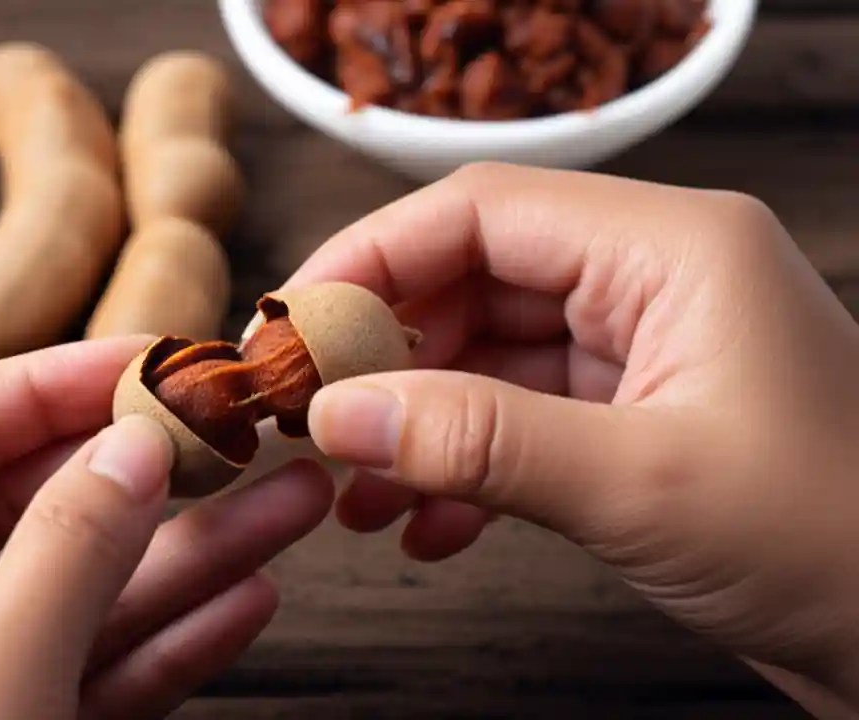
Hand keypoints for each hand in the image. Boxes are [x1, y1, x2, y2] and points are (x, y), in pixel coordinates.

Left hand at [0, 337, 332, 719]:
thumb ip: (62, 556)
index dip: (41, 385)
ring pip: (83, 593)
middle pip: (25, 509)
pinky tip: (248, 601)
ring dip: (189, 553)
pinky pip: (98, 672)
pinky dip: (173, 642)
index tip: (146, 362)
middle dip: (145, 473)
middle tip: (243, 432)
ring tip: (292, 505)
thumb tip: (130, 447)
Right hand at [279, 163, 858, 716]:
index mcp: (671, 248)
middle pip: (471, 280)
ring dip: (415, 423)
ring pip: (485, 358)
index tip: (294, 326)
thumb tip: (341, 413)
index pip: (480, 212)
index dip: (370, 259)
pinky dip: (462, 468)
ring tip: (355, 491)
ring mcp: (641, 352)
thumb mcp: (641, 483)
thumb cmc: (837, 539)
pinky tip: (427, 527)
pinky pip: (516, 420)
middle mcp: (652, 281)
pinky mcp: (632, 419)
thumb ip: (480, 440)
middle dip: (384, 354)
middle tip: (306, 414)